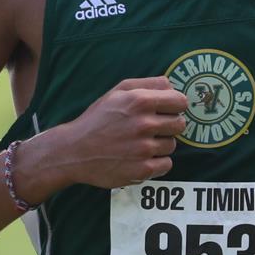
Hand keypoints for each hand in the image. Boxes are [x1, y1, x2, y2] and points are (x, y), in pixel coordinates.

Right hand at [26, 77, 187, 195]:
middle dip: (169, 125)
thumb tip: (171, 86)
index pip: (180, 101)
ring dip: (160, 144)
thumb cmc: (97, 119)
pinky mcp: (142, 170)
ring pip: (172, 145)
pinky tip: (141, 157)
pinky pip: (167, 164)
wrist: (74, 151)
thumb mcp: (117, 92)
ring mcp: (143, 149)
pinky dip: (157, 162)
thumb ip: (147, 84)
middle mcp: (143, 124)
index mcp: (139, 101)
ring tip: (140, 143)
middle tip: (152, 128)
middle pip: (180, 124)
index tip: (167, 110)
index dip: (175, 106)